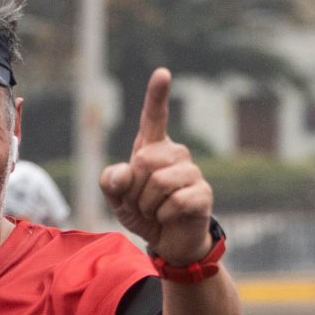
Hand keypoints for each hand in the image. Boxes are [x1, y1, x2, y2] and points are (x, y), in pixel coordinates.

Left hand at [98, 70, 215, 265]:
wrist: (169, 241)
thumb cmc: (144, 213)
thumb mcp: (117, 198)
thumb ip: (111, 182)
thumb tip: (123, 174)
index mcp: (153, 148)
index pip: (155, 117)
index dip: (157, 95)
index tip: (162, 73)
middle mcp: (176, 154)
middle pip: (144, 160)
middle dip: (133, 188)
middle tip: (140, 202)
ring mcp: (192, 172)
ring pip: (158, 182)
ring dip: (147, 204)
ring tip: (154, 210)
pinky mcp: (203, 193)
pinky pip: (174, 201)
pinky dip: (162, 215)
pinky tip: (169, 218)